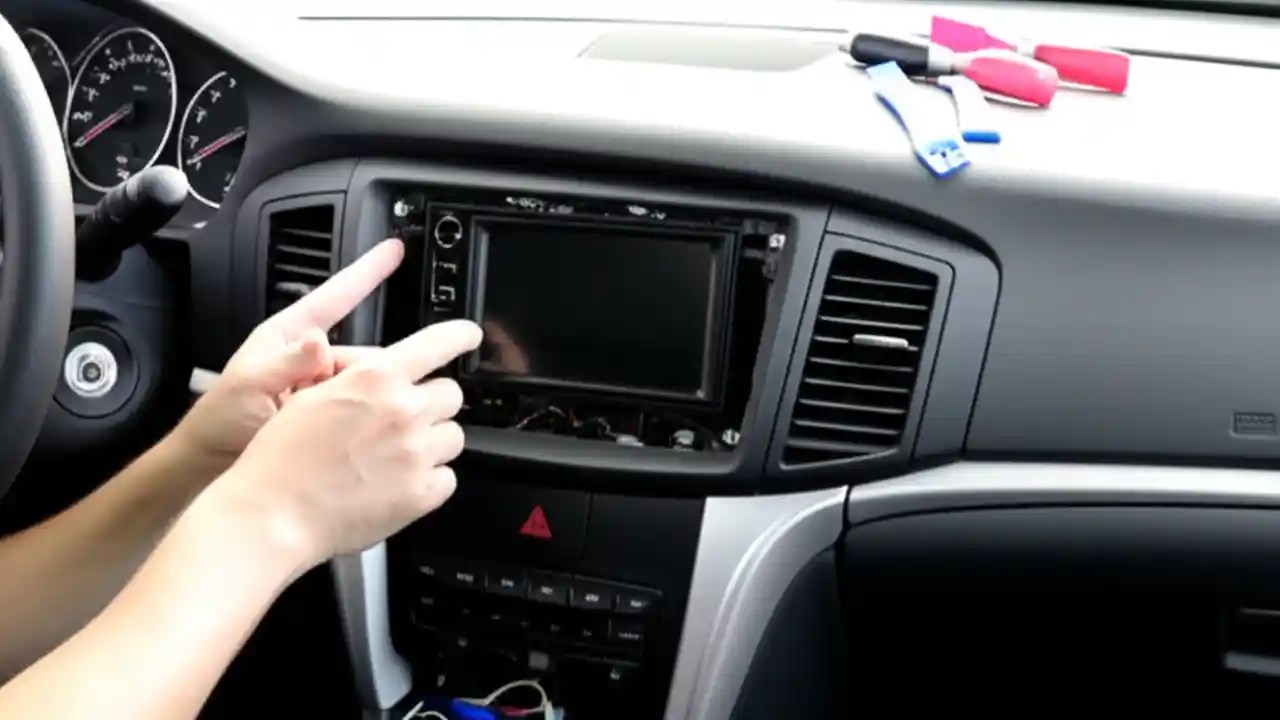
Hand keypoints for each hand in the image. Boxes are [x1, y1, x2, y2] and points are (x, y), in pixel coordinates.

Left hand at [172, 238, 406, 482]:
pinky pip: (361, 405)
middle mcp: (310, 357)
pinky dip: (363, 417)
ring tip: (336, 425)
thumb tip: (317, 343)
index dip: (367, 272)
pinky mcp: (329, 411)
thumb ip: (284, 364)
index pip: (334, 296)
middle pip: (363, 353)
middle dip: (369, 377)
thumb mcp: (247, 386)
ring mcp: (322, 385)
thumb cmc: (219, 421)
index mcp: (289, 336)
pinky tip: (351, 432)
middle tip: (345, 405)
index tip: (393, 250)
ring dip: (363, 402)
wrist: (213, 464)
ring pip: (367, 383)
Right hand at [216, 319, 482, 568]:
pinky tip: (396, 483)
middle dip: (430, 403)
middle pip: (450, 394)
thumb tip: (381, 368)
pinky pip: (447, 478)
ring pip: (453, 436)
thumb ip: (357, 378)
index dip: (459, 335)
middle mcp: (404, 411)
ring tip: (395, 455)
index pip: (438, 343)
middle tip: (400, 420)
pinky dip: (428, 480)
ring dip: (432, 441)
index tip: (469, 334)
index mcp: (376, 378)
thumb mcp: (311, 395)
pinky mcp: (421, 493)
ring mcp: (416, 453)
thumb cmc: (281, 458)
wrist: (272, 515)